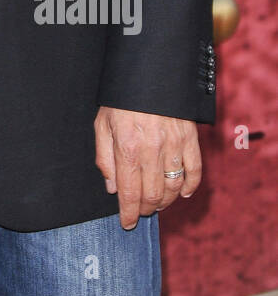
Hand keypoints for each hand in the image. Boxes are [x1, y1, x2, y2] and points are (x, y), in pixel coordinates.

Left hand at [94, 108, 201, 229]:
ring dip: (165, 202)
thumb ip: (105, 158)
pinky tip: (182, 194)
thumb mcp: (102, 124)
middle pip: (152, 194)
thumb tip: (112, 189)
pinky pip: (194, 171)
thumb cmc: (121, 100)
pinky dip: (189, 187)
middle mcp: (152, 149)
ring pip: (173, 187)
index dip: (128, 213)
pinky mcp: (190, 138)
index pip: (129, 192)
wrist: (148, 72)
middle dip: (145, 209)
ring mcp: (174, 145)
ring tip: (156, 204)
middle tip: (139, 211)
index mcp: (127, 147)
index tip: (127, 223)